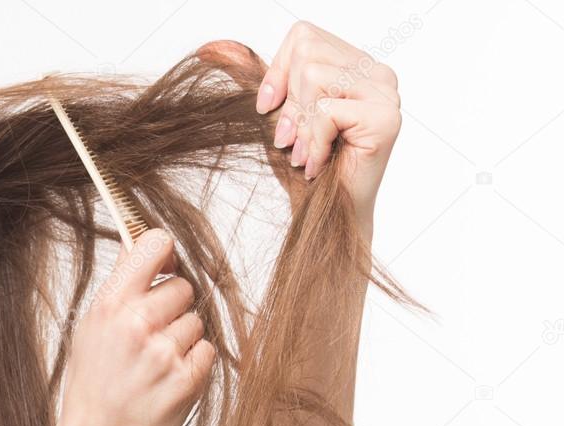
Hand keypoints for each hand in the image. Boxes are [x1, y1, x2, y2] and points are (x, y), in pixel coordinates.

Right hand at [55, 229, 215, 425]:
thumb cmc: (93, 386)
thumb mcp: (90, 329)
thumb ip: (119, 286)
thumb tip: (141, 242)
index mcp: (108, 306)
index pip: (153, 245)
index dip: (165, 252)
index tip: (165, 264)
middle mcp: (136, 325)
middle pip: (183, 286)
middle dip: (172, 306)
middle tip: (152, 332)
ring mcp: (163, 353)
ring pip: (196, 321)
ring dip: (182, 338)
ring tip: (156, 362)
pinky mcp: (187, 379)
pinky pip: (207, 350)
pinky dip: (194, 362)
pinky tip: (169, 377)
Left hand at [197, 21, 401, 222]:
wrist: (327, 220)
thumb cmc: (303, 170)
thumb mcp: (273, 116)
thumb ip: (252, 79)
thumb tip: (209, 47)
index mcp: (356, 65)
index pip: (305, 37)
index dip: (277, 71)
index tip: (266, 108)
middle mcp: (377, 73)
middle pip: (308, 54)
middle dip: (289, 103)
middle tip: (288, 141)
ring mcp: (386, 94)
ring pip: (315, 77)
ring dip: (299, 124)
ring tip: (302, 154)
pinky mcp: (385, 118)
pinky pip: (326, 110)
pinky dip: (313, 142)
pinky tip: (316, 165)